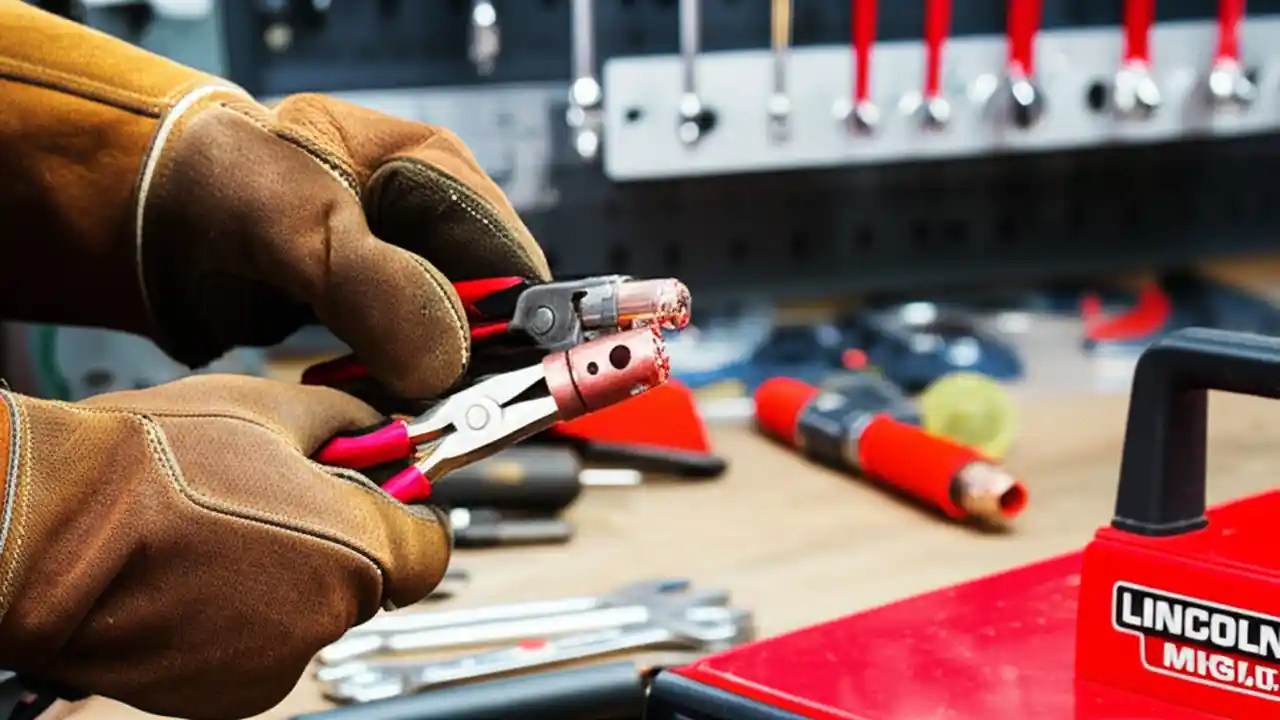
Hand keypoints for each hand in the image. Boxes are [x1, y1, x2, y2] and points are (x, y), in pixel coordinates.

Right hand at [0, 376, 448, 718]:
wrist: (49, 529)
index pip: (430, 548)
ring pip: (309, 614)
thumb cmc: (152, 464)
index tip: (383, 495)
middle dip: (338, 543)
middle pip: (368, 581)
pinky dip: (241, 618)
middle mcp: (328, 617)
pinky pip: (262, 647)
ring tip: (220, 535)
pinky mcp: (227, 694)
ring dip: (285, 580)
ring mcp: (276, 663)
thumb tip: (382, 427)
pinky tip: (196, 575)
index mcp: (358, 548)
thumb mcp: (271, 409)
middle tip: (280, 500)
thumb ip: (350, 421)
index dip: (410, 517)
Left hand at [139, 91, 549, 397]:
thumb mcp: (301, 225)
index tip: (501, 398)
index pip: (514, 266)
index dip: (519, 334)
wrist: (146, 216)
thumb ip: (376, 289)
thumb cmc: (220, 188)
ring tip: (407, 421)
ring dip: (435, 390)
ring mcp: (406, 270)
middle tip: (447, 422)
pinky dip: (398, 393)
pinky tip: (377, 410)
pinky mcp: (377, 312)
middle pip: (496, 314)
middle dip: (476, 371)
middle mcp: (435, 223)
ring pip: (456, 346)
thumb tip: (446, 364)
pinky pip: (410, 363)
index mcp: (438, 174)